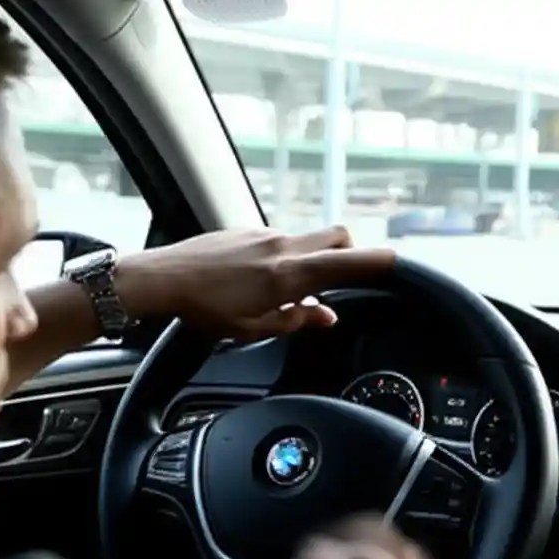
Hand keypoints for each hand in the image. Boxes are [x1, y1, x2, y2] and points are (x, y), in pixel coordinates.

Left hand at [116, 226, 394, 340]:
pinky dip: (286, 257)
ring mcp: (264, 233)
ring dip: (313, 260)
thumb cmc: (203, 309)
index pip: (347, 262)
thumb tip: (326, 315)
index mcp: (288, 274)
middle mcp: (282, 246)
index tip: (398, 263)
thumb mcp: (254, 328)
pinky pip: (280, 240)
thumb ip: (297, 319)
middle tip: (348, 279)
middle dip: (351, 253)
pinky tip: (262, 280)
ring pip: (307, 240)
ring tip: (293, 291)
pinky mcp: (246, 230)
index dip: (377, 262)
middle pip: (338, 237)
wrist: (160, 279)